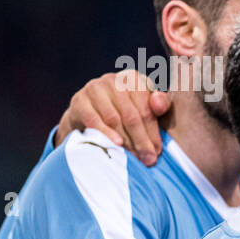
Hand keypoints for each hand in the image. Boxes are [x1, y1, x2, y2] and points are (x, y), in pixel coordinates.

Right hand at [55, 70, 172, 164]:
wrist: (87, 116)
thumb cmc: (124, 113)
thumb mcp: (145, 108)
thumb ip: (160, 105)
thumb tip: (159, 105)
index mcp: (133, 79)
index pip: (146, 108)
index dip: (153, 132)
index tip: (157, 151)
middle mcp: (113, 80)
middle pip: (131, 115)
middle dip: (141, 140)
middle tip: (148, 159)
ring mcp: (94, 88)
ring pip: (114, 119)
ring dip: (126, 141)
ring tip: (134, 158)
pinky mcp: (79, 101)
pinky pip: (94, 120)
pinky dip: (106, 134)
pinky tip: (116, 145)